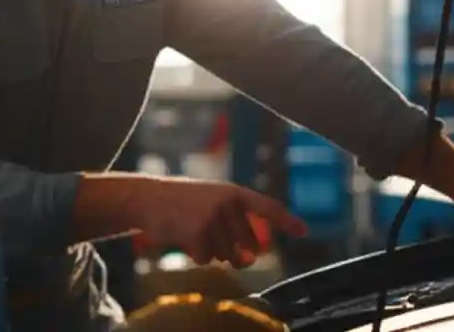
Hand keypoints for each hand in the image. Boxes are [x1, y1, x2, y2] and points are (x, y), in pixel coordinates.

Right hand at [134, 178, 307, 267]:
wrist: (149, 197)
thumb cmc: (183, 201)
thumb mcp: (212, 199)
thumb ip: (235, 220)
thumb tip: (249, 257)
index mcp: (234, 192)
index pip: (268, 207)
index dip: (287, 220)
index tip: (304, 231)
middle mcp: (228, 203)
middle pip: (248, 245)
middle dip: (234, 250)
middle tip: (212, 236)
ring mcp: (214, 218)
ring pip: (227, 255)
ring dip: (212, 251)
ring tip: (193, 231)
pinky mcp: (199, 233)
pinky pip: (208, 260)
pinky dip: (197, 255)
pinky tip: (185, 238)